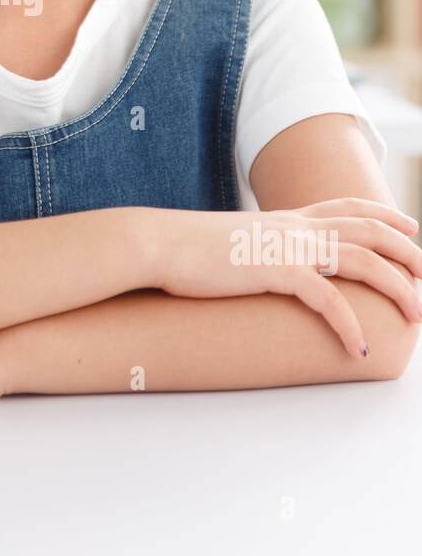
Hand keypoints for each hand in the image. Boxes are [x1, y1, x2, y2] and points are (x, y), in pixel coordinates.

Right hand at [152, 198, 421, 358]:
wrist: (159, 244)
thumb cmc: (185, 249)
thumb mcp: (230, 242)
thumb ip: (255, 249)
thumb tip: (261, 264)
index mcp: (285, 218)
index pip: (347, 206)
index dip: (383, 214)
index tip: (409, 226)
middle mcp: (294, 226)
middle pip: (368, 229)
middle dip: (406, 250)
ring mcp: (287, 246)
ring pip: (362, 260)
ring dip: (396, 287)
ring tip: (416, 315)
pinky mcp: (275, 271)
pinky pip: (326, 299)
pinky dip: (348, 324)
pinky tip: (357, 349)